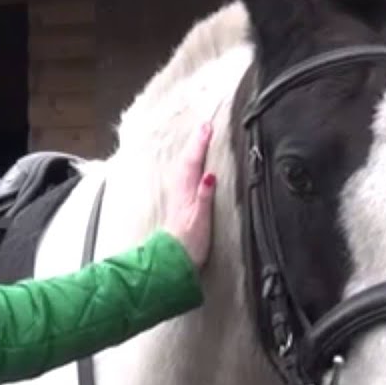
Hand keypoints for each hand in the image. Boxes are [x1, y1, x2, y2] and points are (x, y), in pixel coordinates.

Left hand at [160, 122, 216, 266]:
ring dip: (193, 150)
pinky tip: (194, 164)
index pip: (194, 161)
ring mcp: (180, 195)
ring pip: (185, 165)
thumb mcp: (201, 219)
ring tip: (201, 137)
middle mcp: (181, 190)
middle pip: (188, 159)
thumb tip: (210, 175)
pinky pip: (186, 174)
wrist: (175, 259)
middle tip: (205, 125)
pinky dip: (190, 163)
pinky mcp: (181, 202)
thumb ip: (205, 196)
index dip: (201, 143)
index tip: (207, 126)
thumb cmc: (190, 242)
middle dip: (196, 141)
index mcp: (187, 192)